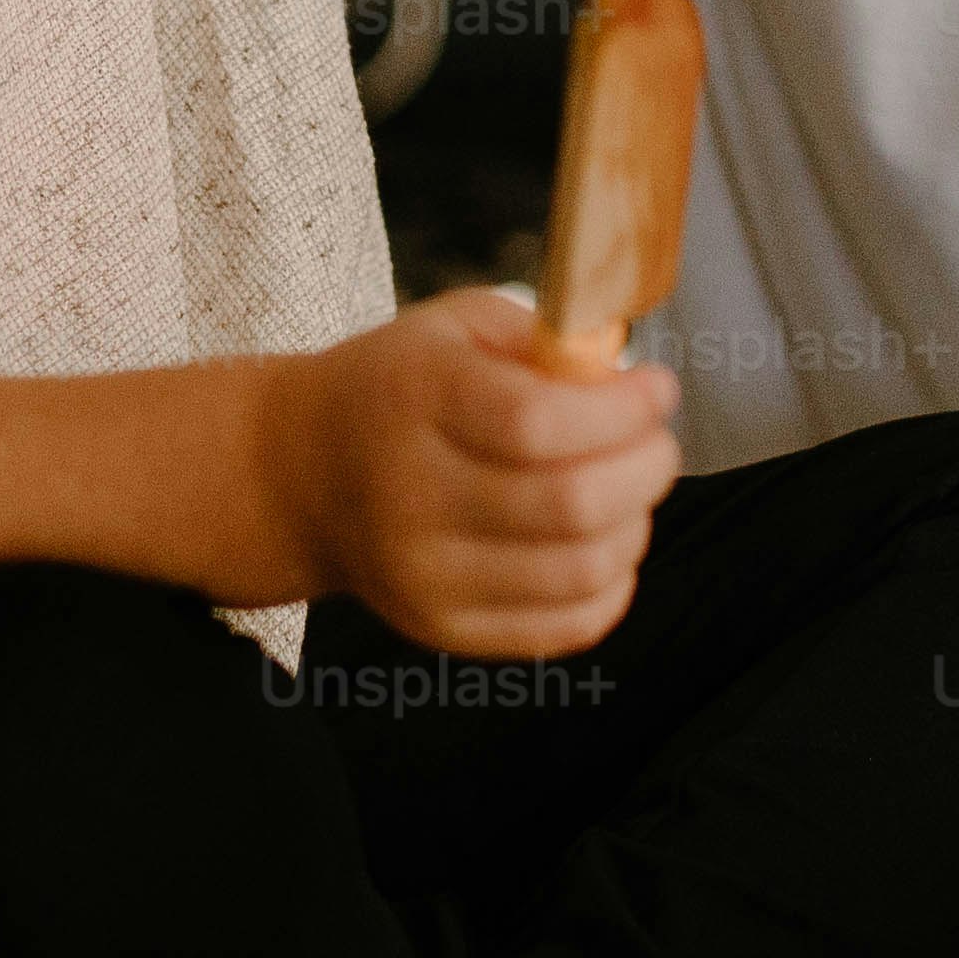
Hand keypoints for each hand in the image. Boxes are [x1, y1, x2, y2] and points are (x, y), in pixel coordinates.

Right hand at [253, 287, 671, 658]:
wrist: (302, 474)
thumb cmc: (398, 388)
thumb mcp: (454, 327)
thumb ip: (543, 341)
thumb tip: (626, 384)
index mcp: (415, 400)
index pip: (538, 423)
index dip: (622, 410)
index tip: (657, 389)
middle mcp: (410, 495)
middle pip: (570, 504)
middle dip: (647, 468)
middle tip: (656, 443)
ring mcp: (424, 576)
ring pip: (580, 571)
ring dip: (635, 526)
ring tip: (630, 492)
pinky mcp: (442, 630)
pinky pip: (564, 628)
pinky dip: (611, 588)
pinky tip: (605, 545)